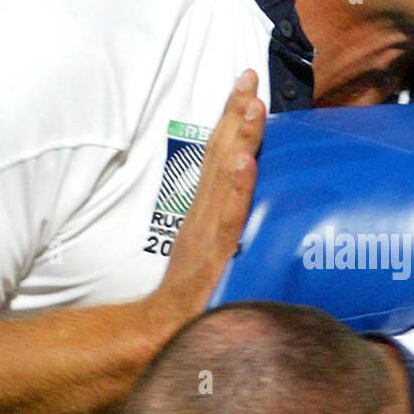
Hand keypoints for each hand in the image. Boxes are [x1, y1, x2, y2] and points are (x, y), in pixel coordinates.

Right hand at [147, 69, 264, 332]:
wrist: (161, 337)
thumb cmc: (188, 301)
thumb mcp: (211, 256)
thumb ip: (227, 232)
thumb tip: (250, 211)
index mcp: (202, 211)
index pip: (218, 157)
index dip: (231, 121)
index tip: (246, 86)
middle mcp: (203, 214)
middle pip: (220, 154)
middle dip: (235, 114)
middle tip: (248, 76)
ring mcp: (207, 232)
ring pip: (226, 177)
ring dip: (240, 138)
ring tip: (252, 105)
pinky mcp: (212, 254)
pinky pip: (228, 216)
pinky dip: (237, 188)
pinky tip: (247, 163)